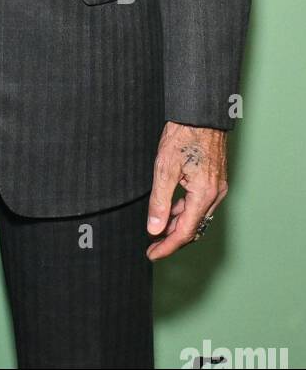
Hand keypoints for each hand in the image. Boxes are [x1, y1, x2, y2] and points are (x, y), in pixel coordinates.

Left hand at [145, 121, 228, 259]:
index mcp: (204, 195)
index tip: (152, 254)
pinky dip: (185, 212)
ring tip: (157, 231)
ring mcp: (217, 188)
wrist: (200, 114)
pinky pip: (200, 205)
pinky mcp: (215, 180)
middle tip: (152, 247)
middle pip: (193, 228)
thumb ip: (160, 201)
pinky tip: (171, 211)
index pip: (185, 232)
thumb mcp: (165, 168)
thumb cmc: (183, 136)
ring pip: (197, 217)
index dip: (167, 246)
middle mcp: (215, 195)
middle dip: (172, 240)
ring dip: (178, 226)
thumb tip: (154, 229)